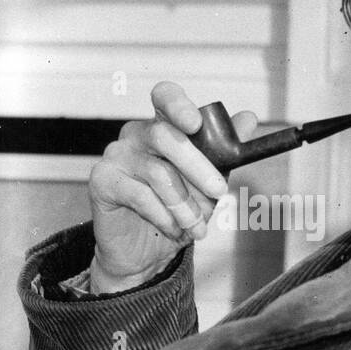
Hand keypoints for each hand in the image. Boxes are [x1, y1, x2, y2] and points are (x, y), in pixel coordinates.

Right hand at [88, 81, 258, 291]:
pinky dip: (164, 216)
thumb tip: (248, 118)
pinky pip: (139, 195)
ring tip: (198, 227)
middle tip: (220, 192)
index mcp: (161, 125)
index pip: (164, 97)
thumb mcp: (208, 182)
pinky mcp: (101, 181)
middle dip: (198, 167)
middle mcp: (135, 134)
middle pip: (164, 136)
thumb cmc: (176, 212)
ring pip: (157, 173)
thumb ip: (225, 151)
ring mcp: (115, 156)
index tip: (195, 124)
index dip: (178, 105)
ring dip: (185, 205)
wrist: (145, 252)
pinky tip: (173, 229)